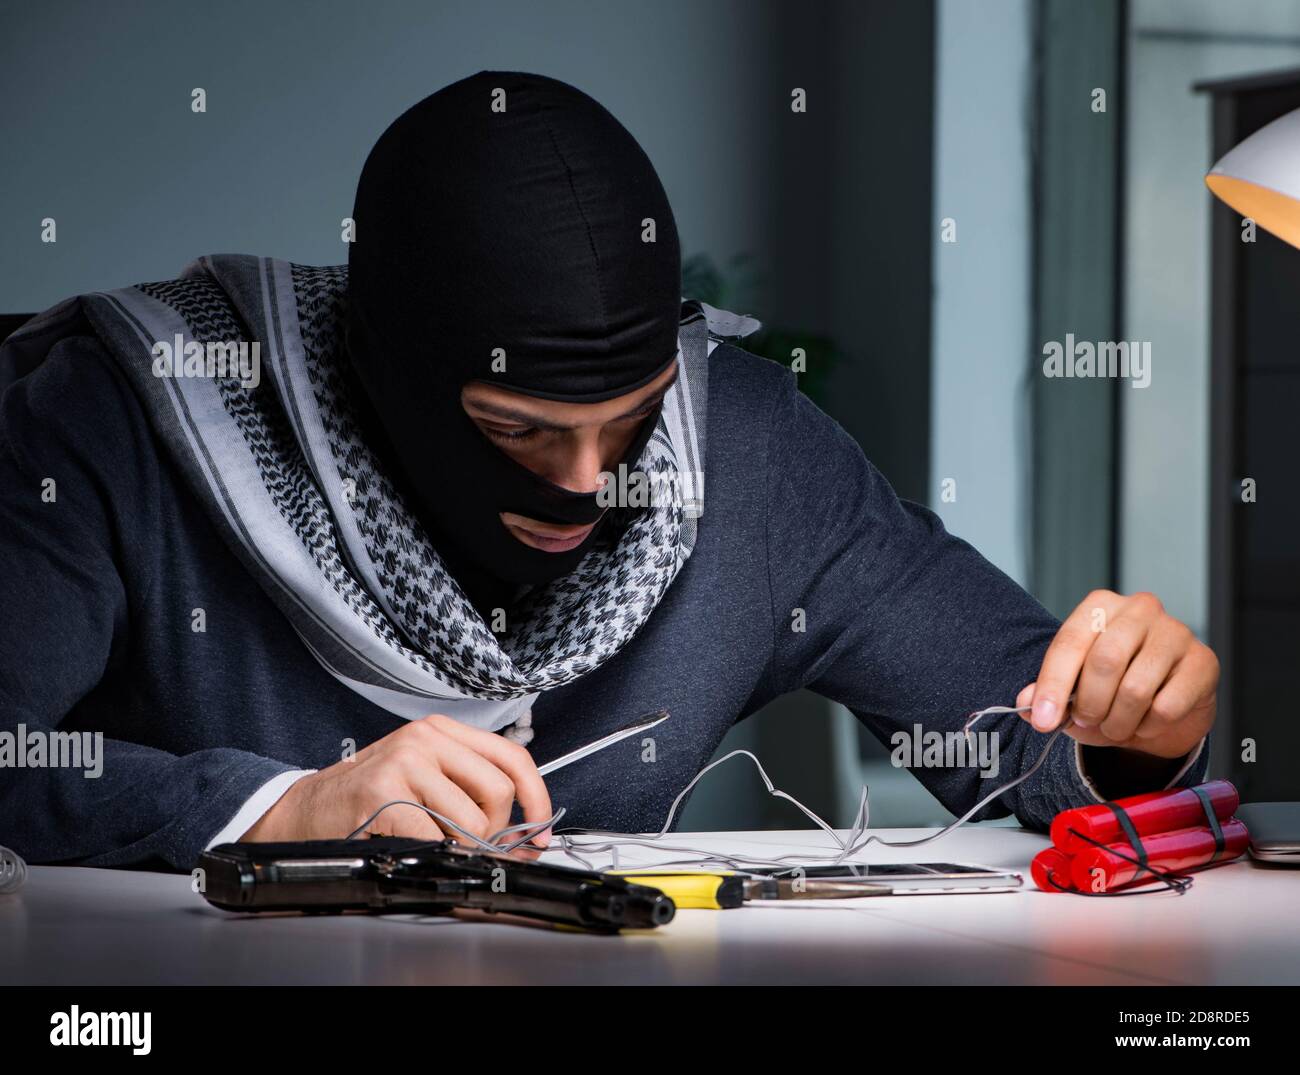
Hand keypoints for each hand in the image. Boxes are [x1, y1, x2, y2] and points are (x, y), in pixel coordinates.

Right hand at [240, 714, 552, 852]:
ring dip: (460, 847)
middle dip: (493, 831)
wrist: (305, 810)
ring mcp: (406, 761)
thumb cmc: (367, 799)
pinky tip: (412, 845)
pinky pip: (436, 837)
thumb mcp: (423, 779)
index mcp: (442, 730)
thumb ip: (470, 794)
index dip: (536, 797)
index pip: (512, 755)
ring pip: (471, 819)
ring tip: (430, 841)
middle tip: (471, 845)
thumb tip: (522, 839)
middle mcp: (426, 738)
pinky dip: (434, 854)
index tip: (539, 832)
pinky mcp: (385, 791)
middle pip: (499, 790)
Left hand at [1016, 589, 1217, 759]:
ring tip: (1116, 725)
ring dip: (1119, 721)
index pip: (1070, 642)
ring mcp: (1176, 632)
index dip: (1052, 685)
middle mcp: (1140, 609)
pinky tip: (1148, 722)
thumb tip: (1026, 704)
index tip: (1043, 721)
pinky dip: (1150, 726)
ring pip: (1136, 689)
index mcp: (1101, 606)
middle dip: (1090, 704)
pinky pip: (1167, 707)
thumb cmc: (1114, 688)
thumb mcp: (1074, 689)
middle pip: (1105, 662)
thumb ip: (1046, 693)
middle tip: (1087, 720)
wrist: (1165, 707)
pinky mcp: (1204, 662)